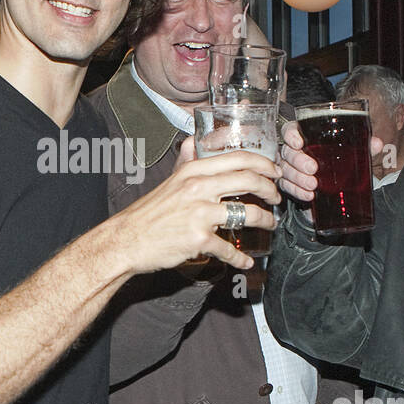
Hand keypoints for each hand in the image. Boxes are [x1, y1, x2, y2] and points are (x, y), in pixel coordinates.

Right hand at [110, 149, 280, 271]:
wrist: (127, 239)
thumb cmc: (149, 212)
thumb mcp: (169, 180)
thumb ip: (186, 161)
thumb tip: (192, 141)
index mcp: (193, 171)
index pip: (238, 159)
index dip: (263, 164)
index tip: (274, 172)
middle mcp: (198, 188)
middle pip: (249, 181)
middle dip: (270, 190)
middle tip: (276, 197)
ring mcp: (200, 214)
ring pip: (247, 214)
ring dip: (265, 220)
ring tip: (269, 224)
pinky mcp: (199, 239)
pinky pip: (229, 249)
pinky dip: (241, 258)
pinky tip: (246, 261)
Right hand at [278, 122, 385, 204]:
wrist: (334, 183)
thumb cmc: (337, 159)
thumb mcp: (351, 151)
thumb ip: (363, 145)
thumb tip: (377, 143)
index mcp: (305, 136)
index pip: (290, 130)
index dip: (291, 135)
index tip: (298, 142)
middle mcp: (293, 150)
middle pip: (288, 152)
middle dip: (298, 161)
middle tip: (313, 169)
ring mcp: (289, 167)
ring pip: (285, 170)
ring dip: (298, 178)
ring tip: (313, 185)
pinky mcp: (289, 183)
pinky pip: (287, 187)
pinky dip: (297, 192)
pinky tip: (308, 196)